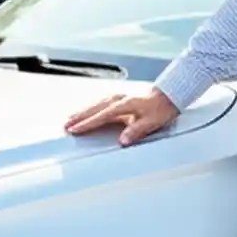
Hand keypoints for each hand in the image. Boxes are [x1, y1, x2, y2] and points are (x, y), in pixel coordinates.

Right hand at [63, 89, 179, 145]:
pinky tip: (87, 111)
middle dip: (80, 117)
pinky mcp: (121, 98)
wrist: (170, 95)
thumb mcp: (152, 123)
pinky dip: (91, 108)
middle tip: (66, 125)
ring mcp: (119, 97)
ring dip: (83, 111)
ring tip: (71, 119)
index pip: (101, 116)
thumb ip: (136, 131)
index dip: (87, 123)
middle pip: (95, 109)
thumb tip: (122, 141)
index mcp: (125, 105)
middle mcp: (120, 99)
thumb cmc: (162, 109)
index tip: (75, 129)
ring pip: (96, 104)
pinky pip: (101, 103)